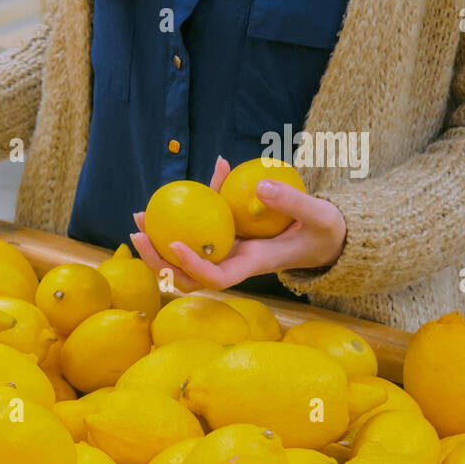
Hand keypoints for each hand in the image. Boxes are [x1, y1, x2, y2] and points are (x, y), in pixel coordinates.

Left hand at [130, 156, 346, 291]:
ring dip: (156, 244)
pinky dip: (178, 219)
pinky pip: (194, 234)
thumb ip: (293, 202)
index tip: (174, 245)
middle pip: (187, 277)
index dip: (192, 267)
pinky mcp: (222, 241)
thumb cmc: (325, 229)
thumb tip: (260, 185)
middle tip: (138, 232)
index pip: (217, 278)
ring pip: (182, 262)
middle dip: (158, 262)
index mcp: (253, 266)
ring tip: (139, 218)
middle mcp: (234, 265)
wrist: (326, 237)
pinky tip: (166, 197)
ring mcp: (225, 255)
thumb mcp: (319, 214)